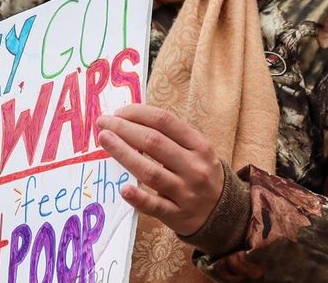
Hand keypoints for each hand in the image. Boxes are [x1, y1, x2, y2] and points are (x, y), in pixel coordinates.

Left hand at [97, 104, 223, 235]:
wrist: (223, 212)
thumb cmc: (201, 173)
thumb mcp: (197, 149)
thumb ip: (172, 135)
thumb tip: (132, 118)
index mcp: (199, 145)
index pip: (165, 121)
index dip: (138, 113)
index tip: (119, 112)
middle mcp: (193, 167)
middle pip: (154, 143)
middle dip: (124, 129)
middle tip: (103, 123)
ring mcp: (185, 192)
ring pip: (150, 172)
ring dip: (124, 154)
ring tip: (105, 141)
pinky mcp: (176, 215)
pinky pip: (154, 206)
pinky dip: (138, 198)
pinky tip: (123, 189)